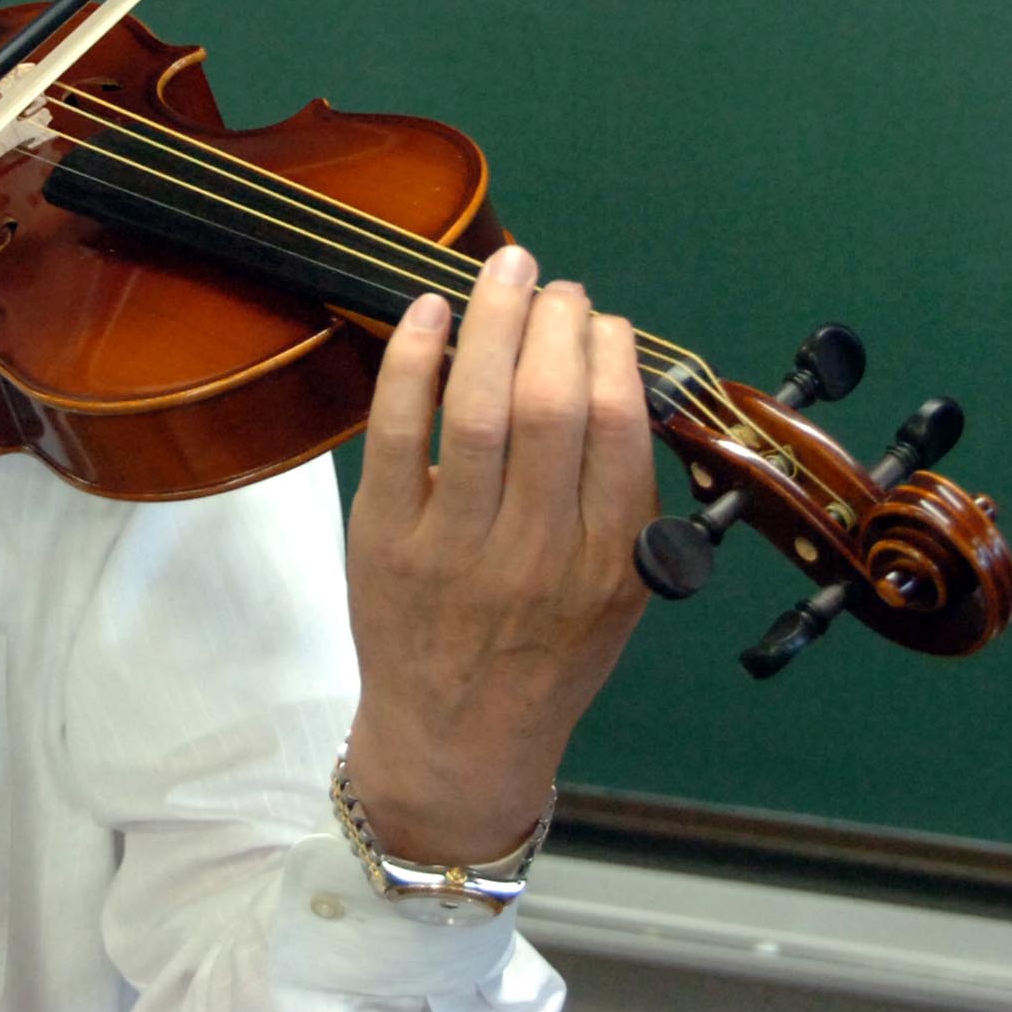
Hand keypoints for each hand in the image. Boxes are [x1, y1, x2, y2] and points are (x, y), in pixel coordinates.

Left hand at [342, 242, 655, 860]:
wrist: (458, 740)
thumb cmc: (545, 655)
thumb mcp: (621, 595)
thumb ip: (628, 501)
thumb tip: (615, 376)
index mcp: (608, 560)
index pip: (619, 429)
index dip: (609, 356)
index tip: (600, 322)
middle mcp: (537, 553)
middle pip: (550, 405)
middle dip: (555, 323)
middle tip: (553, 286)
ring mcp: (454, 546)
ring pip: (478, 409)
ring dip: (493, 321)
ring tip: (505, 271)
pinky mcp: (384, 540)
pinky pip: (396, 432)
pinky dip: (412, 361)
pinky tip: (428, 310)